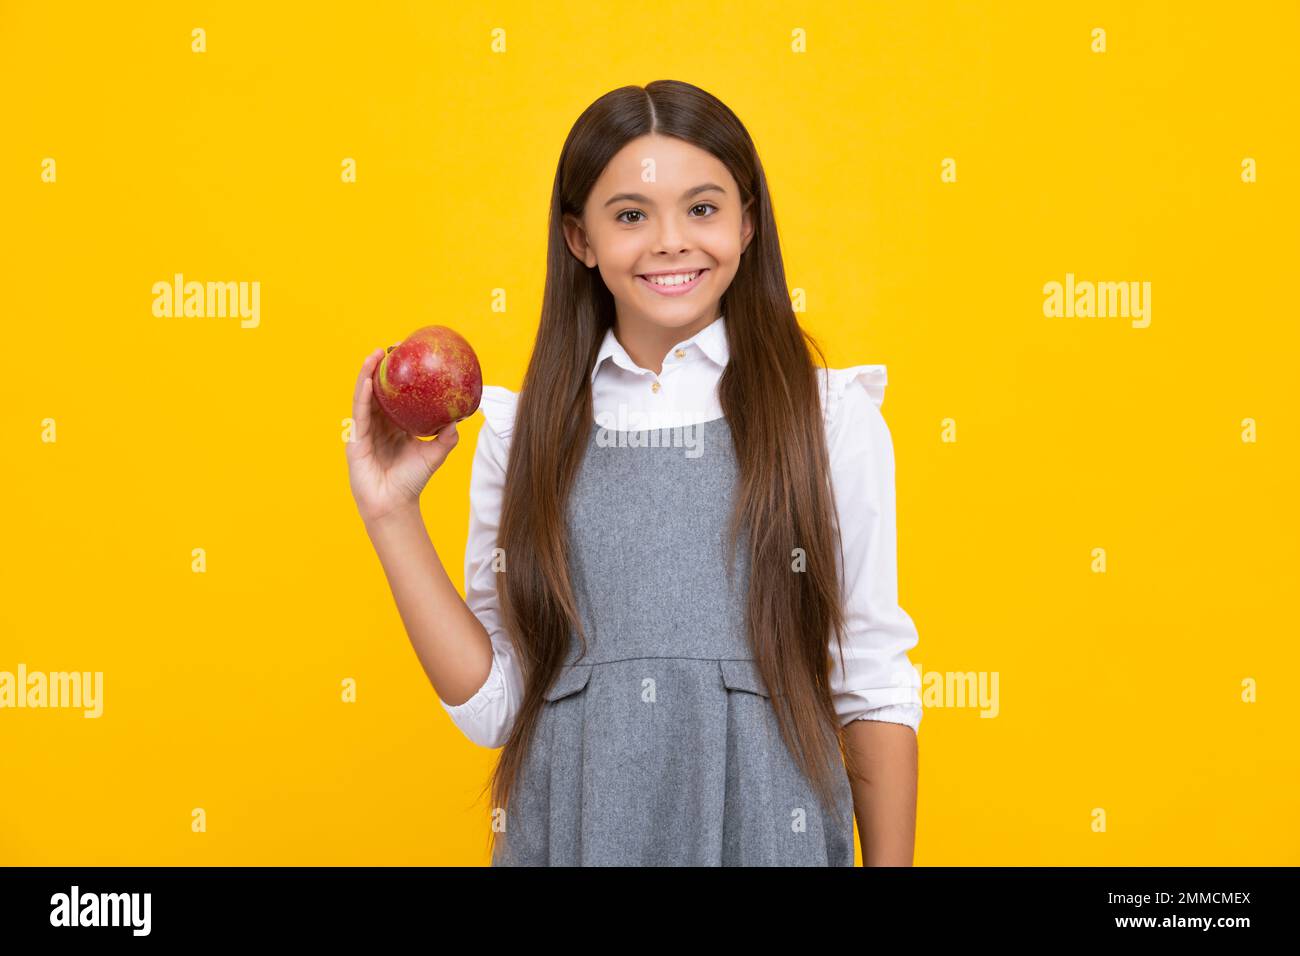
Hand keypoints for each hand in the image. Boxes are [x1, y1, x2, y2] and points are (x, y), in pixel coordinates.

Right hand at [347, 347, 461, 523]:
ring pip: (365, 396)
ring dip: (368, 374)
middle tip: (390, 347)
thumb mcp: (435, 453)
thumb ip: (447, 436)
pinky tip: (368, 381)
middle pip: (377, 390)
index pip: (393, 395)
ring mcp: (365, 431)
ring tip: (376, 355)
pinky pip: (360, 413)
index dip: (397, 376)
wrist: (395, 505)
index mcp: (394, 425)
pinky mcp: (356, 440)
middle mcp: (378, 424)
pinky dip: (363, 396)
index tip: (406, 355)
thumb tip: (460, 418)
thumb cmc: (411, 481)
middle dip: (381, 368)